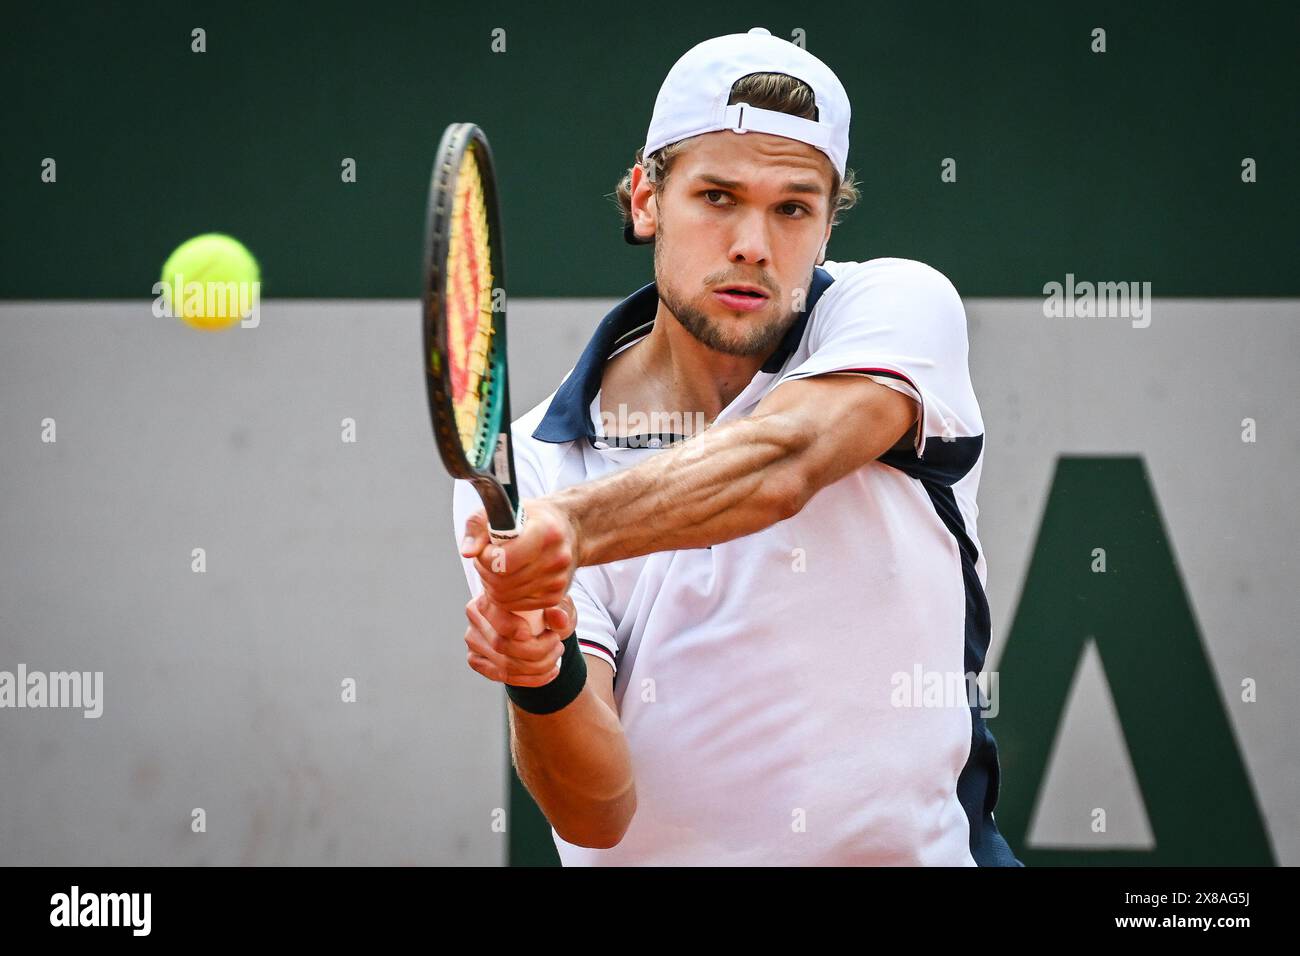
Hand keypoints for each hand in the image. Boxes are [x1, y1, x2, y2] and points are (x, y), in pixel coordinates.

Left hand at [460, 497, 579, 612]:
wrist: (567, 530)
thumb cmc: (531, 518)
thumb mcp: (501, 510)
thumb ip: (478, 526)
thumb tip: (467, 552)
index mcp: (546, 532)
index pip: (504, 560)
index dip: (486, 556)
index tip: (487, 547)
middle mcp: (557, 558)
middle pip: (502, 581)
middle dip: (485, 571)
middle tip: (488, 558)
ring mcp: (558, 580)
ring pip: (505, 597)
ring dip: (492, 584)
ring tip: (498, 567)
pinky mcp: (555, 597)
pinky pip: (515, 606)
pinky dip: (504, 595)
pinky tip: (509, 578)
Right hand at [463, 592, 576, 687]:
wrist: (535, 617)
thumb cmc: (542, 606)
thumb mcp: (555, 604)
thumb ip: (559, 609)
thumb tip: (559, 619)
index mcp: (490, 596)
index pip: (494, 615)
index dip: (511, 627)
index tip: (532, 633)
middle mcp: (476, 618)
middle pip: (501, 645)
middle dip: (537, 651)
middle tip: (557, 643)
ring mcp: (474, 641)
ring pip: (505, 665)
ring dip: (538, 666)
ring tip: (556, 655)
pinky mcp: (477, 661)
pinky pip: (504, 677)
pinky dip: (531, 679)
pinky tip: (550, 672)